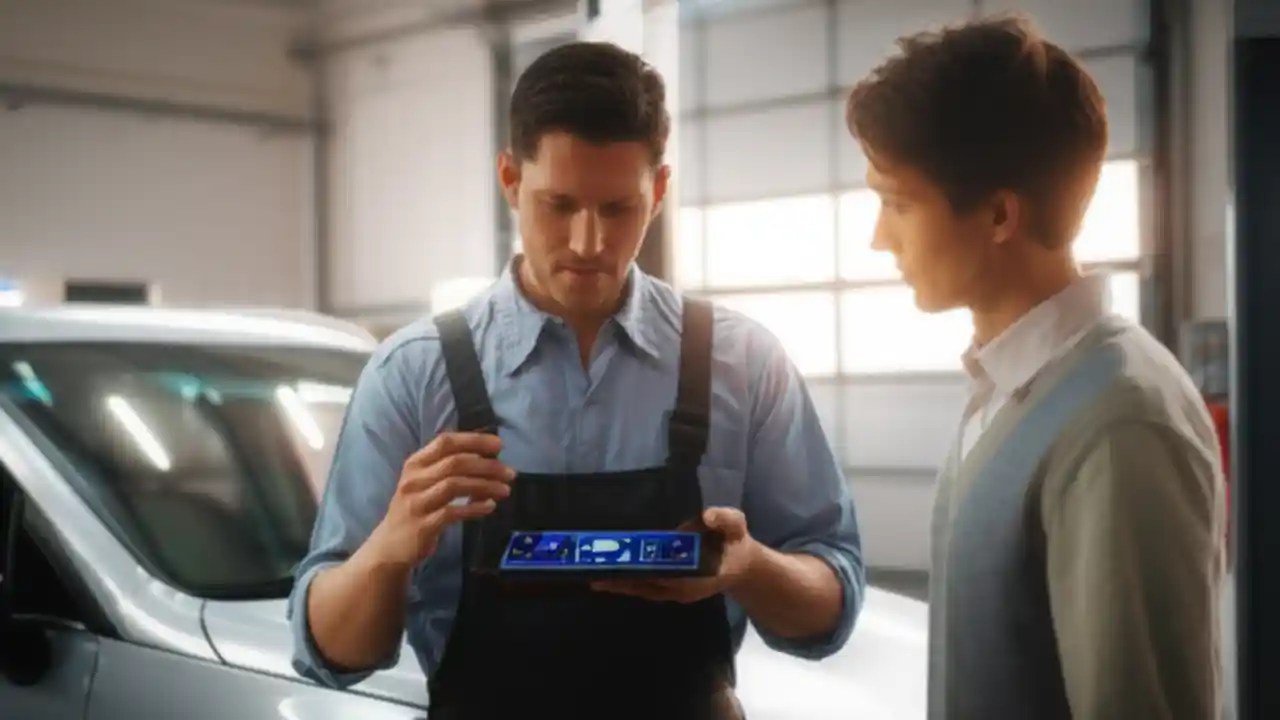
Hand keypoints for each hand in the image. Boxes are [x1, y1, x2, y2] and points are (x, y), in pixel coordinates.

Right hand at [364, 432, 514, 568]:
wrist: (390, 546)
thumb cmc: (415, 509)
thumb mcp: (425, 483)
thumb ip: (449, 469)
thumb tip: (487, 459)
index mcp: (415, 463)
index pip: (445, 442)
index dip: (474, 440)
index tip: (498, 444)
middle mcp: (414, 479)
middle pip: (455, 463)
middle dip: (487, 466)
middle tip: (510, 473)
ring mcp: (416, 502)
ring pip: (455, 485)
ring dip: (485, 486)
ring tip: (505, 490)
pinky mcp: (423, 525)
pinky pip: (452, 512)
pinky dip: (474, 507)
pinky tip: (490, 507)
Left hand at [590, 507, 760, 603]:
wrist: (742, 565)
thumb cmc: (736, 542)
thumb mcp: (736, 525)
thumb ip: (724, 519)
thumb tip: (706, 516)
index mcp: (697, 574)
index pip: (665, 574)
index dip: (642, 571)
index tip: (621, 567)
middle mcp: (682, 588)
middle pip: (647, 586)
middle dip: (623, 581)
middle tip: (595, 575)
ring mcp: (676, 592)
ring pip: (645, 590)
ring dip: (622, 586)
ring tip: (595, 579)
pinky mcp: (671, 591)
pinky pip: (647, 589)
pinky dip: (630, 585)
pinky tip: (612, 579)